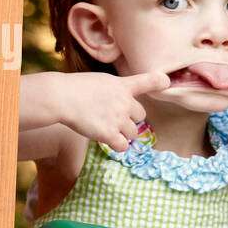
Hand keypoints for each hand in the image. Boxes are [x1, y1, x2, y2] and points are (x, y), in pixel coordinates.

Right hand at [56, 69, 170, 151]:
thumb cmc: (75, 89)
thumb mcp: (101, 81)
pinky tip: (107, 139)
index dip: (158, 81)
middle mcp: (124, 102)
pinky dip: (117, 145)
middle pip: (140, 116)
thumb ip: (116, 89)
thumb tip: (123, 101)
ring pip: (133, 133)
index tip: (165, 81)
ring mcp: (118, 119)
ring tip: (106, 126)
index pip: (146, 81)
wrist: (61, 97)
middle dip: (130, 119)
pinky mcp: (109, 134)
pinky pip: (123, 146)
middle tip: (112, 117)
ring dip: (123, 133)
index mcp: (122, 86)